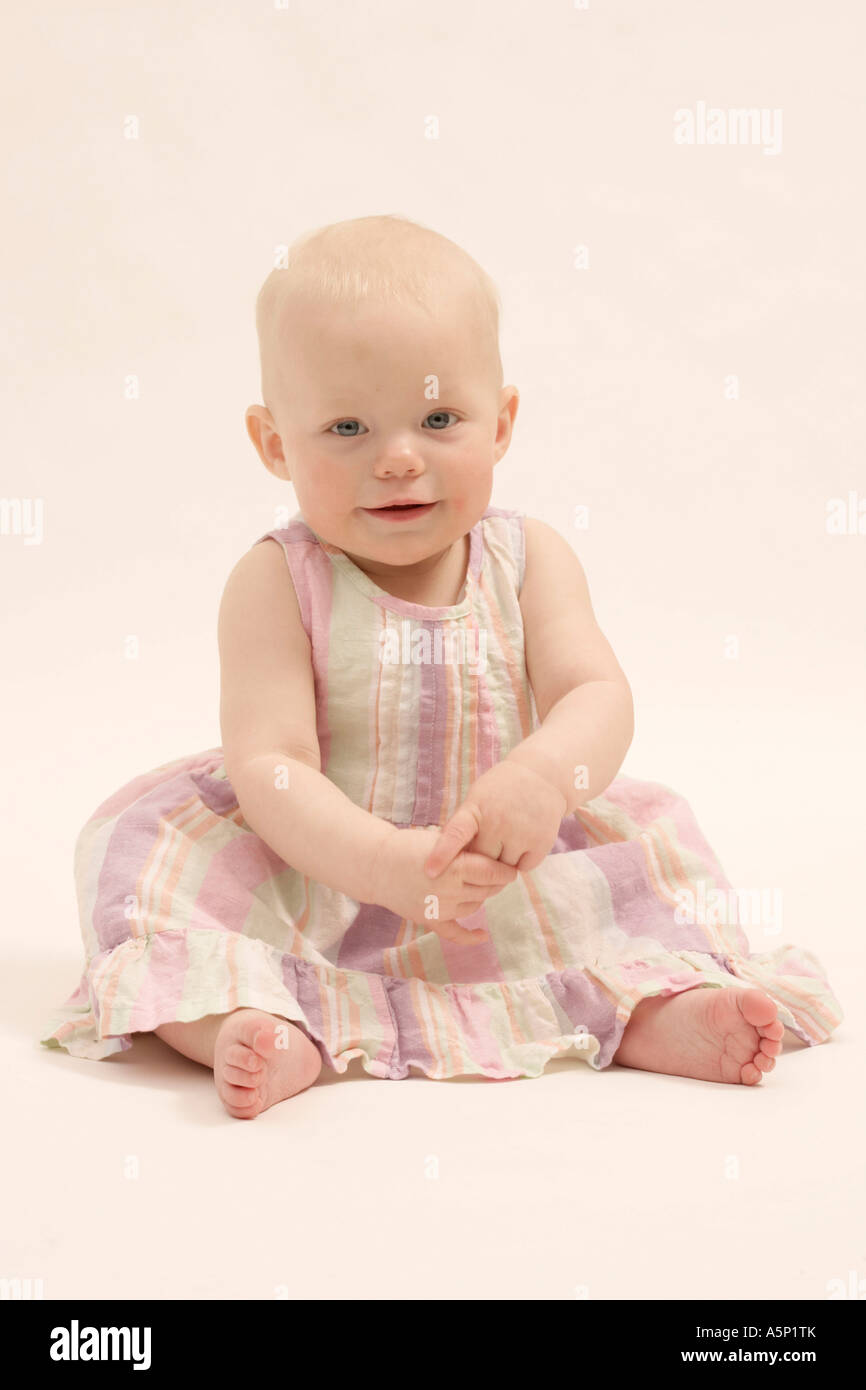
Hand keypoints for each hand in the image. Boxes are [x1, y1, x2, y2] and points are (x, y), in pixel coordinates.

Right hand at [369, 825, 517, 945]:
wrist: (377, 864)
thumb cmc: (409, 846)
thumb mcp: (442, 840)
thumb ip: (466, 849)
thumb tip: (494, 857)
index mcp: (455, 866)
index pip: (493, 872)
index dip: (505, 871)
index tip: (510, 868)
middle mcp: (450, 890)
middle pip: (487, 890)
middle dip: (496, 883)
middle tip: (499, 875)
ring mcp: (440, 908)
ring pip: (475, 907)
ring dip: (482, 898)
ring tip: (481, 887)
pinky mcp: (429, 920)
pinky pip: (455, 933)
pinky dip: (470, 937)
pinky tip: (483, 935)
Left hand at [422, 760, 567, 877]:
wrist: (542, 774)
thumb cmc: (501, 790)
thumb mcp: (477, 798)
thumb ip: (464, 826)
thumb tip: (448, 860)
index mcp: (476, 809)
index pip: (456, 834)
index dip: (441, 855)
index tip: (429, 872)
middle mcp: (498, 822)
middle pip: (480, 860)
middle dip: (482, 857)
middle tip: (490, 841)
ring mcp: (521, 833)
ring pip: (502, 869)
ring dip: (503, 860)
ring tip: (510, 835)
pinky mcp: (541, 843)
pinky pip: (523, 868)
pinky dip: (522, 860)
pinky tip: (524, 839)